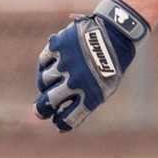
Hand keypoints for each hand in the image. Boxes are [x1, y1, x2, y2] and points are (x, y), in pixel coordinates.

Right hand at [34, 0, 150, 131]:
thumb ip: (86, 100)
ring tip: (50, 85)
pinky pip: (43, 61)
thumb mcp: (105, 86)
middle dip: (41, 110)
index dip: (61, 123)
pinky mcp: (58, 46)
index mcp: (91, 95)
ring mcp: (65, 63)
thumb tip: (62, 111)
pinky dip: (44, 66)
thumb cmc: (112, 64)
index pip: (69, 118)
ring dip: (45, 85)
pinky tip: (48, 68)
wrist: (116, 33)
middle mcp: (75, 81)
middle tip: (40, 112)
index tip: (58, 123)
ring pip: (44, 81)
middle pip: (48, 102)